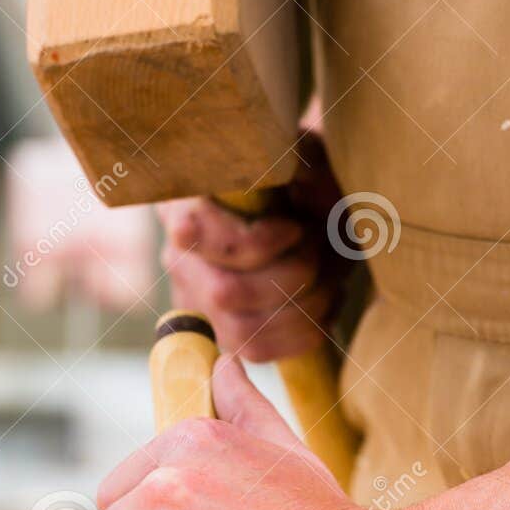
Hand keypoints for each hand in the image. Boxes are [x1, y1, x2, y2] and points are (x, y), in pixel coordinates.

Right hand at [156, 128, 346, 360]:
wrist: (308, 205)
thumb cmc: (301, 177)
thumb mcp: (308, 158)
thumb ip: (306, 168)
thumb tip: (298, 192)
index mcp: (187, 201)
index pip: (194, 234)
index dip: (253, 242)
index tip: (294, 227)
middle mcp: (180, 255)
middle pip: (223, 292)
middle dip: (291, 277)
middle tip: (320, 252)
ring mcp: (197, 299)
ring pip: (242, 330)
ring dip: (303, 308)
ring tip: (329, 279)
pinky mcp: (221, 330)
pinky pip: (258, 350)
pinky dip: (302, 332)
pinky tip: (321, 302)